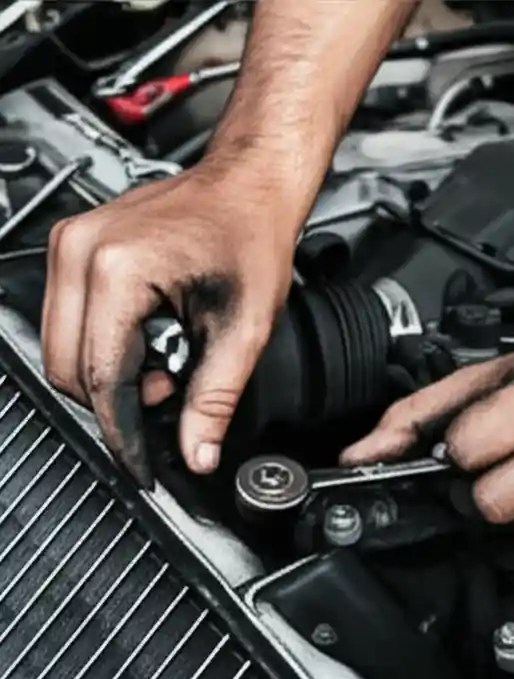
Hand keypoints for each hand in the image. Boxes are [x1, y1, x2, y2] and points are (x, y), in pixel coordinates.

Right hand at [42, 160, 296, 481]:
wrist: (251, 181)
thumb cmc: (253, 232)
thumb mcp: (245, 326)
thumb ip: (217, 397)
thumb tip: (197, 453)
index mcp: (117, 269)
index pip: (99, 376)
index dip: (122, 430)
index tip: (141, 463)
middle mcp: (79, 252)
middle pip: (65, 366)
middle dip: (113, 399)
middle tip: (167, 395)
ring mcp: (70, 244)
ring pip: (60, 344)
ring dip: (107, 372)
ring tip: (166, 363)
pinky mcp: (73, 245)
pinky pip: (68, 317)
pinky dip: (102, 344)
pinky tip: (150, 340)